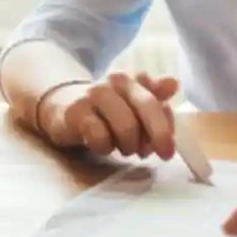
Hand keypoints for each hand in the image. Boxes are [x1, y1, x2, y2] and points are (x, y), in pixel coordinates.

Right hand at [40, 72, 178, 159]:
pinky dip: (105, 147)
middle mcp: (114, 84)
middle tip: (161, 155)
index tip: (168, 148)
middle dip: (158, 136)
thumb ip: (154, 97)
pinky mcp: (75, 113)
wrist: (61, 106)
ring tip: (124, 149)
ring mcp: (93, 96)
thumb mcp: (130, 104)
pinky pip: (99, 136)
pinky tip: (102, 146)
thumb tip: (174, 83)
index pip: (159, 103)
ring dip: (129, 144)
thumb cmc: (104, 111)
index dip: (167, 128)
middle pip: (146, 108)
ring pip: (126, 125)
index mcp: (132, 82)